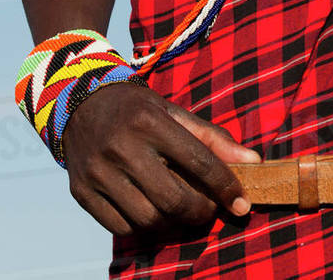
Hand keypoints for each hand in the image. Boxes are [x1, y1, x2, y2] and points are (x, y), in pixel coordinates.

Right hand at [62, 80, 260, 236]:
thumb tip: (253, 163)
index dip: (226, 187)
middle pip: (174, 200)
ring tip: (182, 209)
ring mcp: (98, 172)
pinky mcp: (81, 192)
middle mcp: (121, 147)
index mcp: (149, 122)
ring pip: (148, 219)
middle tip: (209, 208)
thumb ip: (213, 139)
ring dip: (174, 222)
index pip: (199, 162)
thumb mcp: (174, 113)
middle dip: (202, 211)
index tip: (242, 202)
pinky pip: (121, 227)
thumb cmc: (137, 110)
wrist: (79, 104)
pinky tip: (153, 211)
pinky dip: (144, 227)